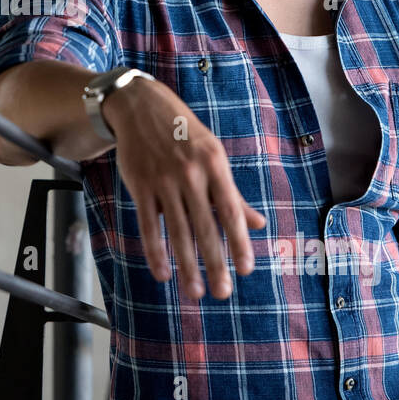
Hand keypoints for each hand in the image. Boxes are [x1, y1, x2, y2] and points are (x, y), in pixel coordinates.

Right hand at [103, 78, 267, 299]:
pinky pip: (148, 225)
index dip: (239, 241)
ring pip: (177, 231)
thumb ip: (233, 194)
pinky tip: (163, 273)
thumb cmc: (184, 134)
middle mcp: (190, 174)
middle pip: (205, 227)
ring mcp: (163, 180)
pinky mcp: (140, 185)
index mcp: (214, 165)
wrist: (141, 107)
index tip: (246, 269)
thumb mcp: (213, 155)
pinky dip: (155, 251)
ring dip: (186, 265)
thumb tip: (258, 224)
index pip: (230, 211)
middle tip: (223, 292)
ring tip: (195, 292)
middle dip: (215, 263)